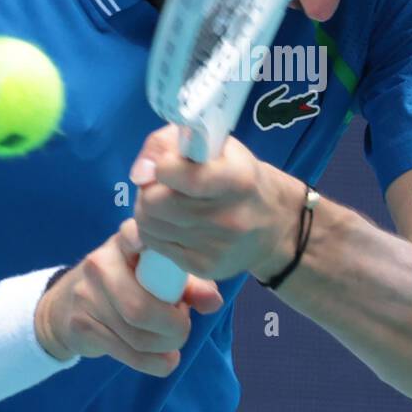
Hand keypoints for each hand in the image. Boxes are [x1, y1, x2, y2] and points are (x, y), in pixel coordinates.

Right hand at [35, 222, 223, 376]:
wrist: (66, 307)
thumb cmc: (125, 284)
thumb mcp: (154, 275)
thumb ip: (189, 284)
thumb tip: (213, 301)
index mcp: (123, 243)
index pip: (132, 234)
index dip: (142, 240)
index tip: (147, 245)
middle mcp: (100, 265)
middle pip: (141, 307)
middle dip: (175, 327)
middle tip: (183, 326)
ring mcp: (86, 297)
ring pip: (138, 335)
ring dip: (166, 346)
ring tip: (171, 340)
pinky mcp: (81, 327)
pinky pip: (128, 354)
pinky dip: (155, 363)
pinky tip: (165, 359)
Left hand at [129, 125, 301, 282]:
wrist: (272, 223)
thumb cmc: (236, 173)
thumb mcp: (214, 143)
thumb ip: (169, 143)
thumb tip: (139, 172)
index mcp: (237, 179)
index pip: (177, 175)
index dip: (161, 166)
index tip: (167, 165)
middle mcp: (229, 217)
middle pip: (153, 203)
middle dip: (149, 190)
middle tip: (161, 186)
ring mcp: (216, 247)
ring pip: (148, 225)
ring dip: (147, 210)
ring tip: (165, 204)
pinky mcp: (204, 268)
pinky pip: (155, 245)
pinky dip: (155, 231)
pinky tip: (173, 223)